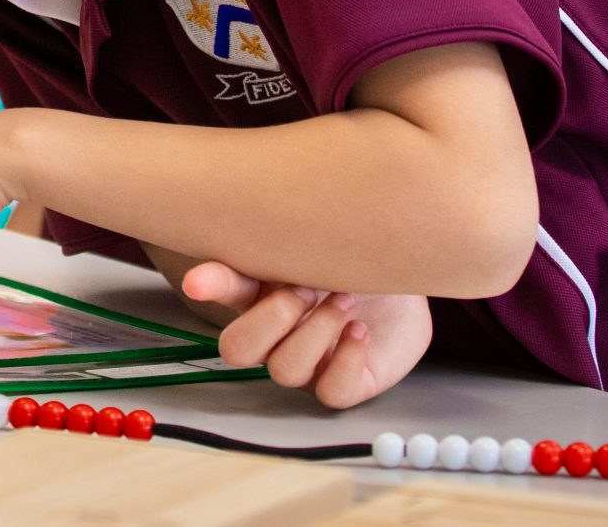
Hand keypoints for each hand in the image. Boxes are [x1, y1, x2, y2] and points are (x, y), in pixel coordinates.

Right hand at [181, 262, 431, 408]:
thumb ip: (283, 237)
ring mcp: (309, 364)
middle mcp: (276, 335)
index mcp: (260, 294)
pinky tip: (359, 331)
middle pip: (239, 350)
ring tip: (345, 302)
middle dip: (270, 319)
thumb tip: (247, 215)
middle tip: (305, 289)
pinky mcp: (345, 383)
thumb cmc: (357, 258)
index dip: (209, 287)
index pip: (222, 291)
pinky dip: (345, 360)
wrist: (409, 279)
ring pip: (286, 370)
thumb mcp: (321, 241)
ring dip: (315, 333)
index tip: (198, 280)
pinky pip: (331, 392)